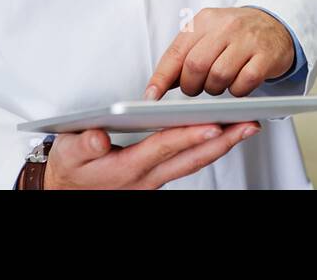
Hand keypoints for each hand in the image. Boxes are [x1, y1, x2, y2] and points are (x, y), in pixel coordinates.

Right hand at [42, 123, 260, 188]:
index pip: (163, 148)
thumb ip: (84, 145)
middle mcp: (146, 178)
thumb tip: (99, 137)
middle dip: (223, 141)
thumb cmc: (70, 168)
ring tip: (245, 126)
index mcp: (126, 169)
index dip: (188, 136)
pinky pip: (188, 163)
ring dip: (221, 145)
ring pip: (194, 162)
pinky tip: (221, 135)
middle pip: (191, 158)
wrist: (67, 192)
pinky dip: (207, 149)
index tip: (212, 125)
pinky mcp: (157, 177)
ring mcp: (154, 180)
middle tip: (249, 124)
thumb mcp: (69, 154)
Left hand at [143, 7, 294, 99]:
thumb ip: (184, 55)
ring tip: (219, 84)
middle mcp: (226, 26)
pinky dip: (237, 91)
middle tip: (196, 90)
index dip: (161, 78)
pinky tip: (238, 84)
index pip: (176, 52)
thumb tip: (158, 86)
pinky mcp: (266, 56)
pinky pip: (244, 83)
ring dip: (215, 89)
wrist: (275, 25)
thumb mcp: (207, 35)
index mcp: (204, 20)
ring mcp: (248, 40)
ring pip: (219, 76)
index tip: (151, 97)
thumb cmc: (235, 35)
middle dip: (191, 86)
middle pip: (196, 65)